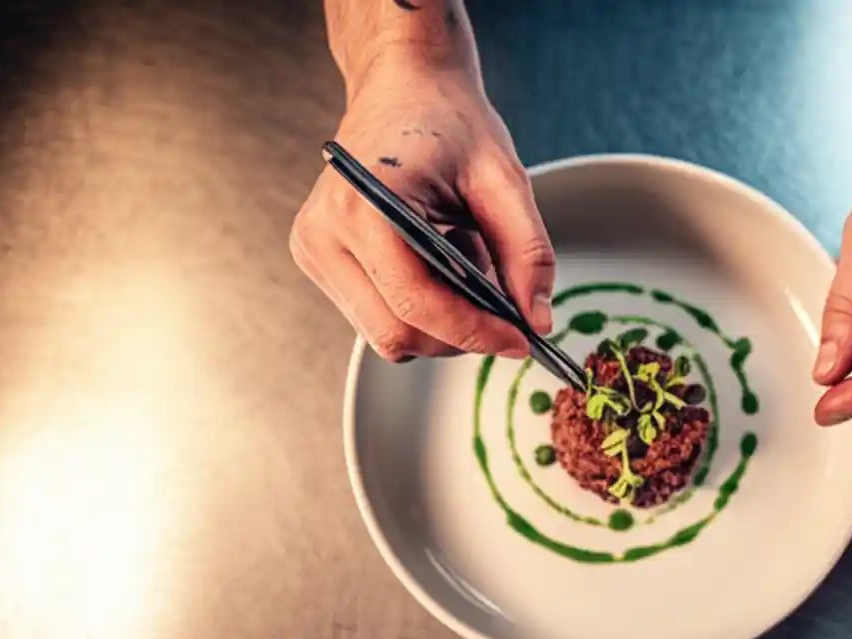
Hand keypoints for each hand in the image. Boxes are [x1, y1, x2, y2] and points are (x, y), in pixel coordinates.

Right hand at [290, 46, 553, 361]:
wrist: (403, 86)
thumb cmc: (448, 121)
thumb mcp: (504, 178)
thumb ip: (527, 252)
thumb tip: (537, 321)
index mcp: (365, 206)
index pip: (416, 302)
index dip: (474, 332)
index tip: (521, 339)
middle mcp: (324, 233)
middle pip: (395, 333)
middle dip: (458, 335)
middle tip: (505, 313)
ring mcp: (314, 250)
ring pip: (385, 334)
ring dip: (441, 321)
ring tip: (467, 265)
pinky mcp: (319, 260)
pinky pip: (376, 316)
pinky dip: (421, 309)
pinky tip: (440, 264)